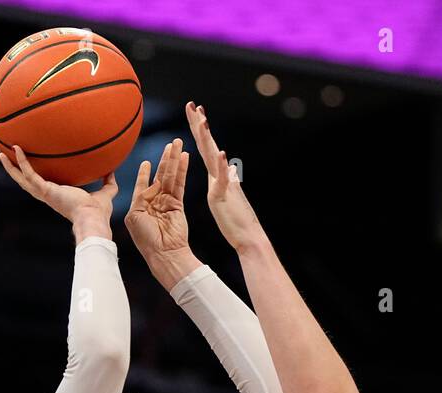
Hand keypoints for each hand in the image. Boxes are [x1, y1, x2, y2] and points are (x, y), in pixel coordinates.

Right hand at [0, 145, 115, 236]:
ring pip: (22, 180)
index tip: (31, 169)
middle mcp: (48, 196)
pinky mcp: (45, 190)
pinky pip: (29, 173)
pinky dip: (22, 161)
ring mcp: (44, 193)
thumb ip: (108, 183)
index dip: (36, 179)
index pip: (43, 187)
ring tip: (1, 155)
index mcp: (58, 197)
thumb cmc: (98, 212)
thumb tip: (112, 171)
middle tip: (7, 161)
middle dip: (17, 173)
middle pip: (26, 183)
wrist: (93, 219)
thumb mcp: (106, 194)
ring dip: (11, 168)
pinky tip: (17, 149)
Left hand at [125, 138, 192, 263]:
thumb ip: (139, 198)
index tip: (146, 162)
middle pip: (160, 175)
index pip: (143, 185)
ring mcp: (167, 203)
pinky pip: (179, 183)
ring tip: (177, 143)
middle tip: (170, 143)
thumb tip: (150, 186)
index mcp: (140, 206)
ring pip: (170, 176)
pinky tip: (184, 157)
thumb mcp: (134, 217)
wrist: (163, 253)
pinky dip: (182, 170)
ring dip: (174, 159)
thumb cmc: (145, 239)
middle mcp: (154, 202)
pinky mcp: (178, 204)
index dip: (144, 173)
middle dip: (165, 159)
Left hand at [184, 101, 265, 253]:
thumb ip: (227, 181)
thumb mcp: (227, 197)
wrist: (249, 237)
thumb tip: (230, 168)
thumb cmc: (237, 221)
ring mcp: (223, 185)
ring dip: (208, 139)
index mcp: (217, 176)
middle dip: (199, 126)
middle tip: (193, 106)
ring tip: (202, 121)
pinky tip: (221, 155)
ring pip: (213, 158)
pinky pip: (223, 181)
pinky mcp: (224, 197)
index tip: (194, 112)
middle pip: (207, 147)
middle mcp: (221, 176)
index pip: (205, 150)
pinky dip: (222, 167)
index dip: (200, 131)